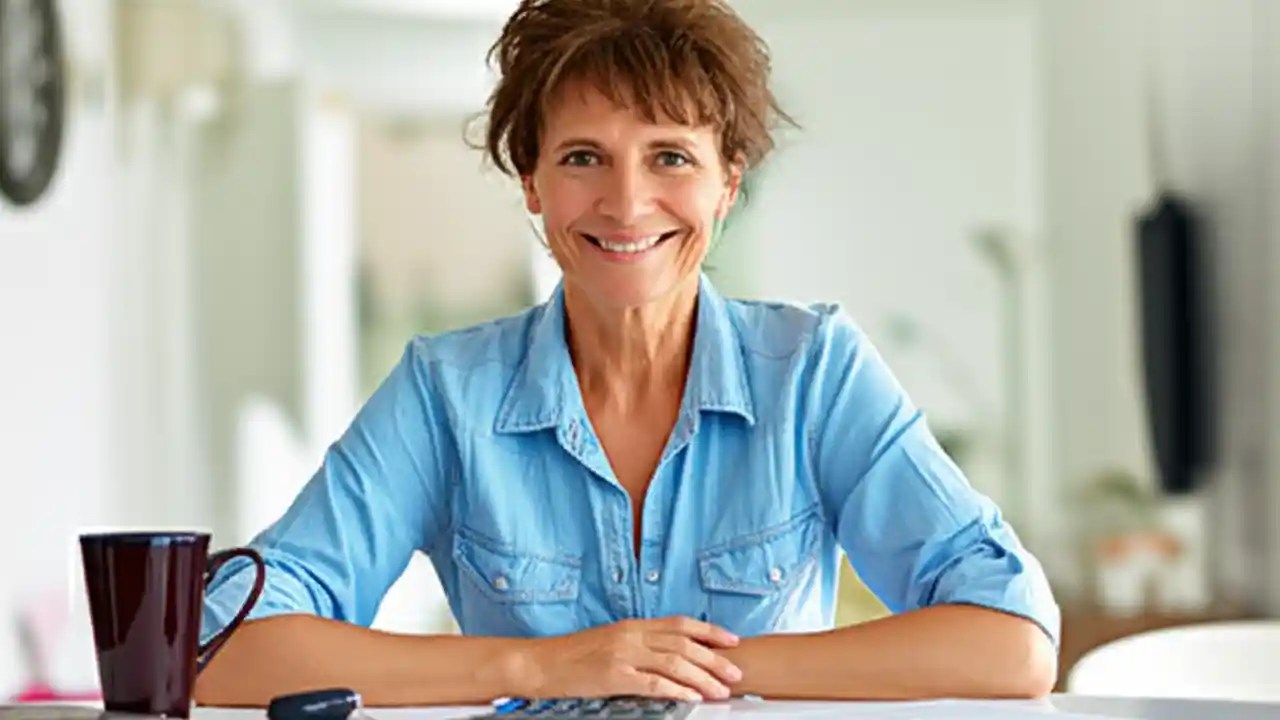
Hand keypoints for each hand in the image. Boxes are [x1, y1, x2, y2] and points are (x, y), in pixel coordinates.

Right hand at [520, 616, 742, 700]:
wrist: (542, 664)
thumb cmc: (574, 656)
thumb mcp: (611, 640)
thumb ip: (640, 643)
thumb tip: (671, 655)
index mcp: (633, 625)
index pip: (681, 624)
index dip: (710, 631)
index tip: (732, 640)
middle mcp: (632, 635)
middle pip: (684, 644)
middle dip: (715, 659)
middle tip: (735, 672)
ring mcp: (624, 655)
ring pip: (675, 663)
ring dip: (703, 677)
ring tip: (721, 690)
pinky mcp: (615, 676)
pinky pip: (654, 684)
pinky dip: (678, 691)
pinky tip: (693, 698)